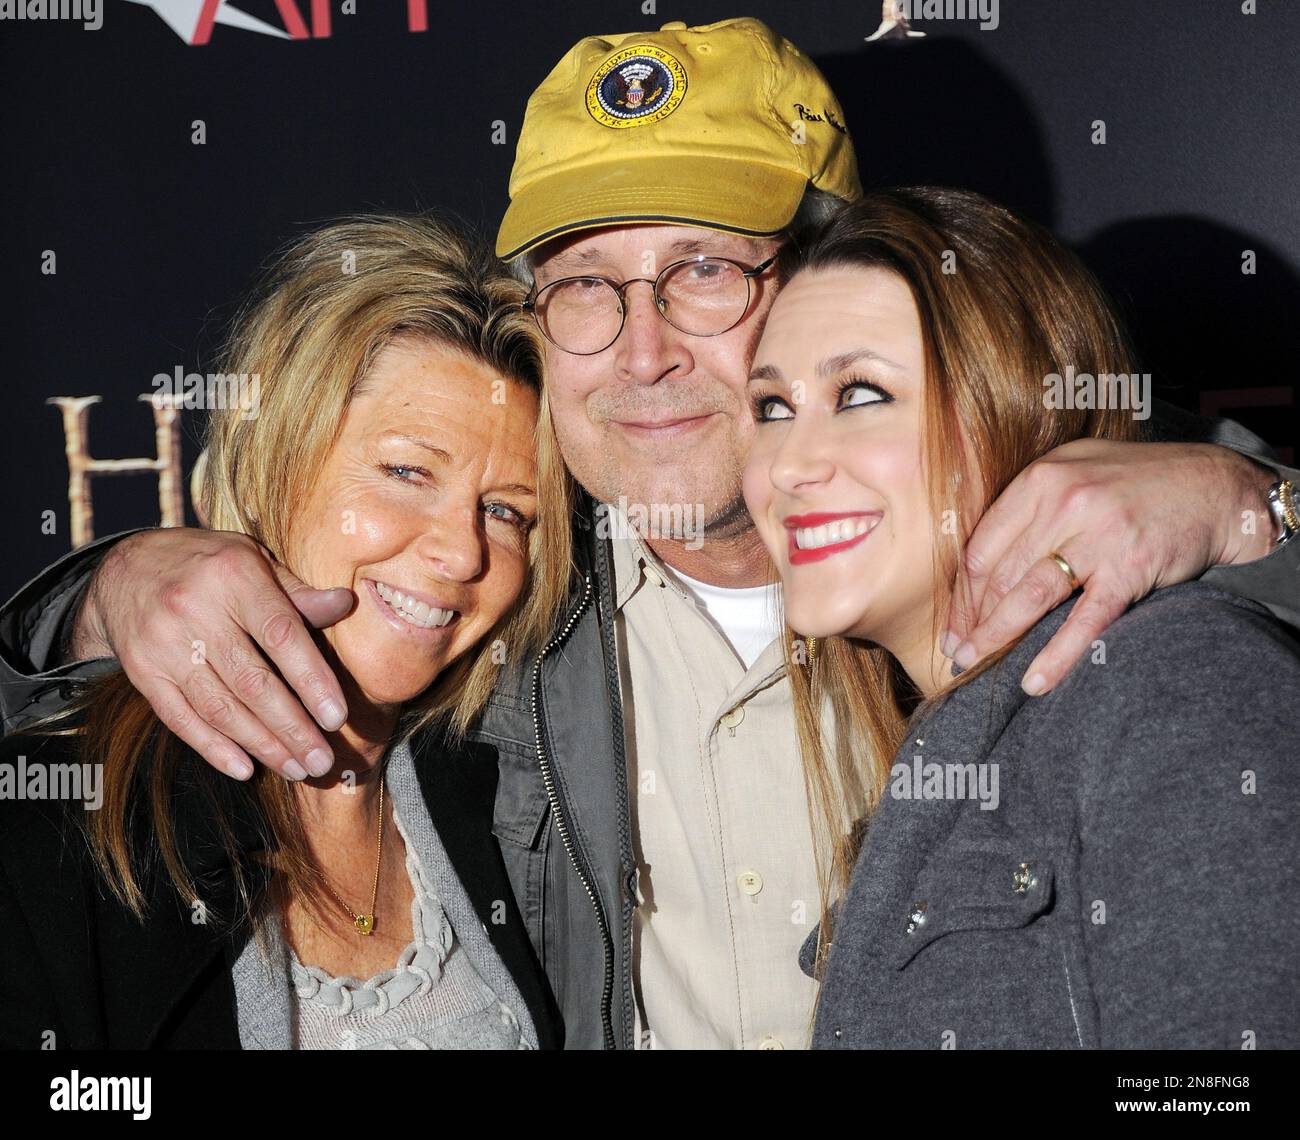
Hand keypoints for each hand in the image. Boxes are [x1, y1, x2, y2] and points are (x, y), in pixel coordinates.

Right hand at [75, 528, 353, 779]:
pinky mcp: (141, 671)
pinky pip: (180, 718)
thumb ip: (297, 592)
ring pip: (219, 707)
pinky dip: (213, 748)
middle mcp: (195, 609)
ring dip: (262, 745)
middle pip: (252, 682)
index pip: (281, 635)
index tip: (337, 718)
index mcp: (234, 576)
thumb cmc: (209, 565)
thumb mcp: (254, 560)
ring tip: (296, 769)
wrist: (125, 568)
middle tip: (322, 761)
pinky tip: (245, 767)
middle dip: (292, 728)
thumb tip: (345, 604)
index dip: (312, 679)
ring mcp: (163, 644)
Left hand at [943, 438, 1273, 694]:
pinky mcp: (1130, 568)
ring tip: (974, 664)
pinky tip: (1034, 681)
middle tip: (955, 653)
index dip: (961, 592)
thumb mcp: (1075, 470)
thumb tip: (977, 562)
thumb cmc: (1137, 481)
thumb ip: (1028, 505)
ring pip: (1029, 597)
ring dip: (996, 637)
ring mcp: (1098, 537)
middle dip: (972, 621)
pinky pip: (1084, 621)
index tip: (951, 622)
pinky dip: (1056, 655)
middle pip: (999, 576)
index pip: (982, 547)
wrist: (1217, 487)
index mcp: (1041, 480)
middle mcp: (1064, 503)